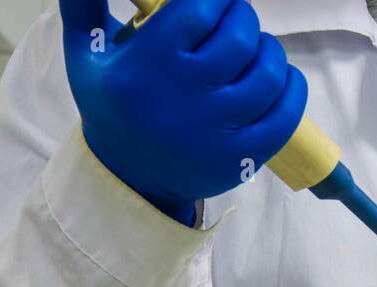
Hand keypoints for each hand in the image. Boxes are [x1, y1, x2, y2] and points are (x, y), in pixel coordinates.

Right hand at [59, 0, 307, 223]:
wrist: (127, 179)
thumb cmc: (113, 107)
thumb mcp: (86, 57)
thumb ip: (84, 6)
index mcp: (147, 65)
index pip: (201, 8)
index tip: (216, 2)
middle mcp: (183, 98)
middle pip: (240, 37)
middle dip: (243, 19)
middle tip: (235, 23)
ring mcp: (215, 132)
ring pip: (269, 73)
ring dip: (269, 50)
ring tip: (255, 50)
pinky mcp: (240, 159)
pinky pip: (285, 115)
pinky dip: (292, 88)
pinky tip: (280, 78)